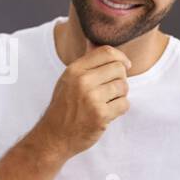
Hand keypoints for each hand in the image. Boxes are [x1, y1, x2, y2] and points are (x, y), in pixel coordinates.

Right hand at [29, 43, 131, 160]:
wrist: (54, 136)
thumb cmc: (63, 107)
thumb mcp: (67, 80)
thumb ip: (84, 63)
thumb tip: (94, 42)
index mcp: (74, 70)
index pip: (107, 52)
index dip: (121, 57)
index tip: (125, 66)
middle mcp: (82, 81)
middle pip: (119, 69)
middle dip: (120, 79)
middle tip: (111, 90)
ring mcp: (92, 98)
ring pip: (124, 87)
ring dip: (120, 95)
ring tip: (107, 102)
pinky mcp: (101, 115)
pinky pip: (124, 104)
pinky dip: (119, 109)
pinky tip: (107, 113)